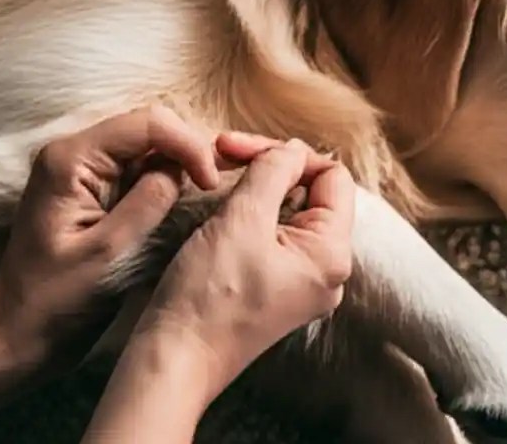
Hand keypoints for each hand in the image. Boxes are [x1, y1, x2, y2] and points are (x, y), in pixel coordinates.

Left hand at [0, 105, 223, 368]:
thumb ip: (148, 203)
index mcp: (71, 159)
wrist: (17, 332)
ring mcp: (82, 168)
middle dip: (187, 149)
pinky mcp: (92, 186)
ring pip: (148, 143)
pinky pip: (138, 166)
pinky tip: (185, 196)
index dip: (188, 145)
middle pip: (149, 126)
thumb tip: (182, 170)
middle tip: (213, 187)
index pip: (147, 123)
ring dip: (180, 162)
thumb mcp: (108, 254)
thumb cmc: (55, 300)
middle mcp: (74, 152)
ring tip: (206, 191)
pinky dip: (167, 176)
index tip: (210, 183)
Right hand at [141, 134, 355, 402]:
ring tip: (219, 173)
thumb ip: (273, 171)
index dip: (289, 153)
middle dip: (270, 166)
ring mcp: (302, 283)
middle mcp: (327, 271)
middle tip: (223, 151)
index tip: (240, 147)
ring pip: (290, 212)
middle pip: (312, 192)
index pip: (332, 177)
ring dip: (257, 187)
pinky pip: (274, 236)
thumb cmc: (208, 297)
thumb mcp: (242, 219)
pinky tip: (222, 206)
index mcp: (332, 254)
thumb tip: (291, 149)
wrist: (175, 359)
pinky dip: (251, 213)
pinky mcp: (276, 289)